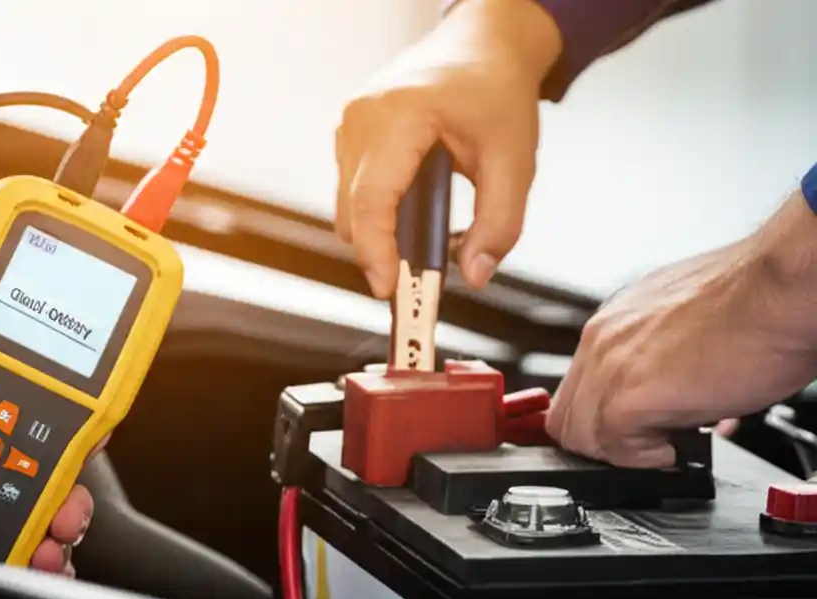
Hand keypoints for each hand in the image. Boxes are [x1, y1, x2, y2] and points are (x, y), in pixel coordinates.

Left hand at [0, 262, 93, 585]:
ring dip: (49, 524)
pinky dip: (22, 553)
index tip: (83, 426)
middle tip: (65, 500)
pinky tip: (26, 558)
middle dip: (63, 483)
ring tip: (45, 540)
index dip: (60, 412)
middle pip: (35, 459)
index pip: (19, 397)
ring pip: (26, 505)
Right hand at [335, 0, 561, 296]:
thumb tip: (476, 274)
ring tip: (427, 237)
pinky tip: (417, 210)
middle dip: (382, 251)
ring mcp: (349, 127)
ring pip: (350, 206)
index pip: (372, 200)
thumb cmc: (496, 88)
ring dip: (383, 231)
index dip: (376, 252)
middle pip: (354, 212)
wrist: (483, 44)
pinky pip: (354, 190)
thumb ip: (501, 221)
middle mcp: (360, 120)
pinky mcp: (350, 136)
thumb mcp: (514, 157)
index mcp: (396, 116)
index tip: (390, 290)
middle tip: (421, 280)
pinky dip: (381, 212)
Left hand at [547, 193, 816, 466]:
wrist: (784, 287)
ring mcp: (610, 368)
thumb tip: (670, 391)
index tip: (636, 431)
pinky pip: (612, 448)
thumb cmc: (757, 300)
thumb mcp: (687, 324)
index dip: (603, 421)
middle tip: (653, 443)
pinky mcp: (628, 397)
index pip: (577, 389)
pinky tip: (681, 444)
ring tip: (673, 440)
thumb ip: (661, 356)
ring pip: (580, 437)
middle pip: (567, 417)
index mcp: (615, 322)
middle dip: (607, 441)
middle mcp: (602, 339)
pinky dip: (646, 459)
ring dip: (625, 451)